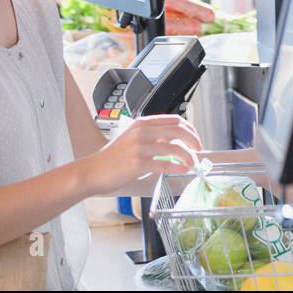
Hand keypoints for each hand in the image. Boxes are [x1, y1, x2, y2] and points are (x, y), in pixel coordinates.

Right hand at [81, 115, 201, 196]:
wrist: (92, 172)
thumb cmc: (112, 158)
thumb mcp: (133, 140)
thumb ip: (153, 137)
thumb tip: (177, 140)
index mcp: (142, 124)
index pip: (174, 120)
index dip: (190, 129)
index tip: (195, 138)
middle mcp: (142, 132)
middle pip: (178, 130)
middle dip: (193, 139)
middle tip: (199, 149)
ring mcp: (140, 147)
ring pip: (174, 148)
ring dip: (188, 156)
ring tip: (192, 163)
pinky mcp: (138, 163)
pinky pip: (165, 164)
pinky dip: (177, 167)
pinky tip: (183, 169)